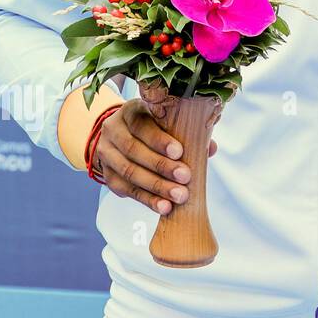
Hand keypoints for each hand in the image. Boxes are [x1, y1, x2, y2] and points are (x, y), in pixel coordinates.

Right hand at [91, 98, 217, 214]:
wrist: (122, 135)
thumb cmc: (155, 125)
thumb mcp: (167, 120)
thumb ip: (188, 130)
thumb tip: (210, 148)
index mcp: (130, 111)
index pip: (141, 124)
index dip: (159, 139)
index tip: (179, 152)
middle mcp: (113, 130)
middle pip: (134, 150)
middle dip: (161, 166)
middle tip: (185, 177)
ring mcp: (106, 153)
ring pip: (129, 172)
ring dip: (156, 187)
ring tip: (178, 196)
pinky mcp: (107, 175)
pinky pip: (126, 190)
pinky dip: (147, 199)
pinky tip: (164, 206)